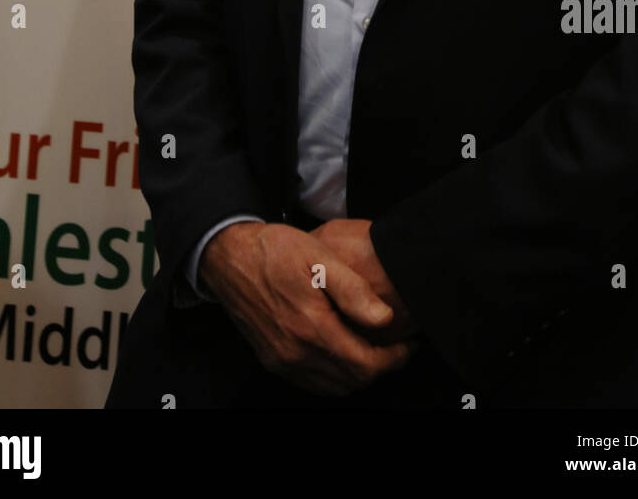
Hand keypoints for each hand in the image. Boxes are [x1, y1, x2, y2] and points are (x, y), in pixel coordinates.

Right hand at [198, 221, 415, 394]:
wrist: (229, 256)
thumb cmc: (275, 250)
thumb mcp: (319, 257)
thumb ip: (353, 290)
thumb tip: (384, 319)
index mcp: (311, 328)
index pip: (365, 365)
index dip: (393, 359)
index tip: (408, 345)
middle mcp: (295, 353)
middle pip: (351, 381)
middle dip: (380, 368)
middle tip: (397, 349)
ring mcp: (281, 360)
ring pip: (332, 387)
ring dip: (358, 375)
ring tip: (375, 351)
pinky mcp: (271, 359)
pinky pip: (311, 382)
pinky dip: (334, 376)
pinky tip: (343, 354)